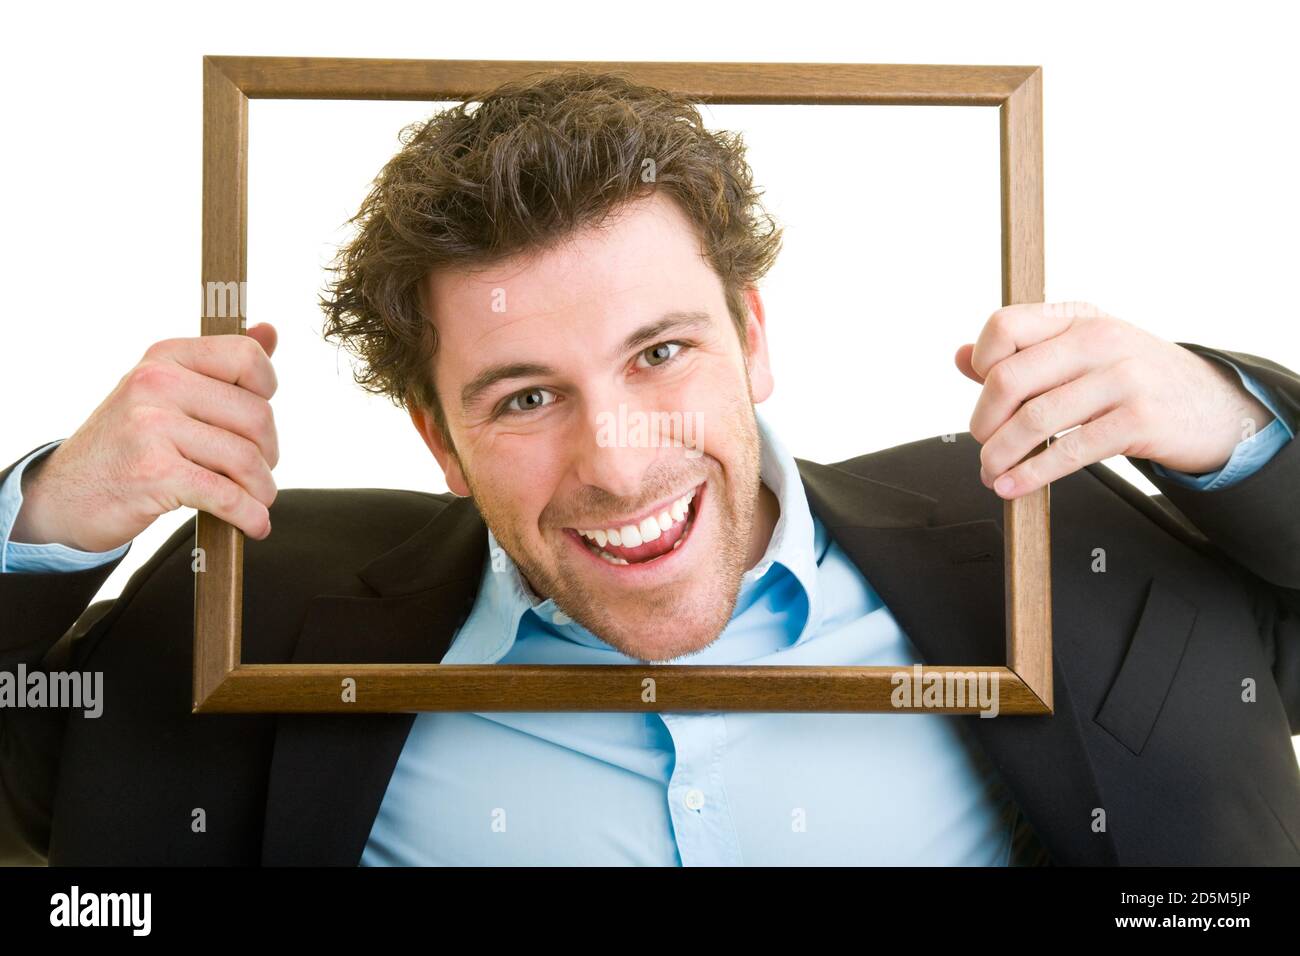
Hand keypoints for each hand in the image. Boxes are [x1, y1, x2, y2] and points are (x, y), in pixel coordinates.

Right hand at [12, 324, 280, 550]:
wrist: (66, 496)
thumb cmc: (129, 444)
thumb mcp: (166, 393)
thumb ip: (221, 364)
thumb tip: (270, 330)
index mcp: (165, 357)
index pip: (246, 356)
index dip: (267, 389)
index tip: (258, 414)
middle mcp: (156, 383)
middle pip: (257, 416)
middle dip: (267, 452)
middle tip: (256, 472)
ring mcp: (151, 427)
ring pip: (247, 458)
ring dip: (261, 489)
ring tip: (255, 499)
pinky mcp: (153, 473)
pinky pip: (226, 495)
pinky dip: (248, 515)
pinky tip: (253, 524)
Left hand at [954, 302, 1274, 499]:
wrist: (1214, 406)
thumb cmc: (1135, 380)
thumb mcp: (1082, 353)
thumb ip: (1022, 354)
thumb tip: (960, 357)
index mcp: (1078, 317)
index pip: (1004, 326)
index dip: (981, 364)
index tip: (984, 396)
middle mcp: (1099, 338)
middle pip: (1009, 377)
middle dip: (983, 421)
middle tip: (982, 444)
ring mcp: (1122, 377)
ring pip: (1034, 419)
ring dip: (1000, 455)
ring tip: (991, 473)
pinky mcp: (1138, 419)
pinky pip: (1068, 451)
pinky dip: (1031, 475)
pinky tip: (1013, 487)